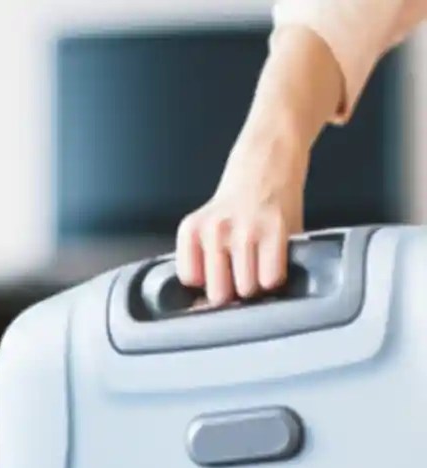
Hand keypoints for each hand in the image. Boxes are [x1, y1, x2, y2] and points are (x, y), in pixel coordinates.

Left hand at [175, 26, 342, 306]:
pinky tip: (274, 262)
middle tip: (243, 275)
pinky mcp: (275, 229)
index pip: (191, 281)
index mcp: (191, 230)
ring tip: (259, 265)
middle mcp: (213, 230)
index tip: (219, 277)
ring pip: (247, 288)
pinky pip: (271, 278)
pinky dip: (276, 278)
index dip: (208, 284)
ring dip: (257, 285)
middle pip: (220, 293)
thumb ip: (205, 260)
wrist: (265, 160)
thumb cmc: (237, 203)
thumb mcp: (209, 225)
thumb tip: (208, 306)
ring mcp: (244, 230)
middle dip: (234, 293)